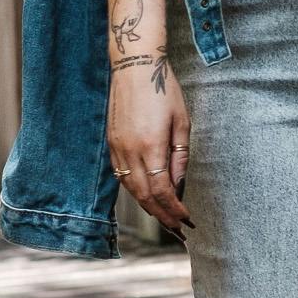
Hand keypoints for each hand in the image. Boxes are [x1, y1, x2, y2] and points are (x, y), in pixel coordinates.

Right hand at [107, 55, 192, 231]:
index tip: (187, 221)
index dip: (174, 209)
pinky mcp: (110, 144)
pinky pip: (121, 176)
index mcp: (150, 147)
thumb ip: (179, 156)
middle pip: (144, 196)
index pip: (162, 191)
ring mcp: (116, 148)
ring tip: (164, 218)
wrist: (134, 68)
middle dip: (162, 216)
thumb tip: (177, 184)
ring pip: (130, 188)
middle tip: (178, 229)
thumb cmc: (164, 91)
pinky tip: (146, 196)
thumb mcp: (182, 123)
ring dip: (147, 206)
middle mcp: (129, 152)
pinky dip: (135, 190)